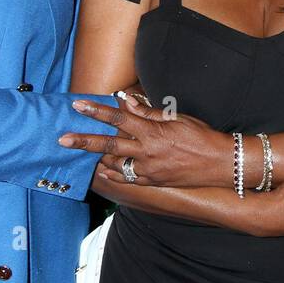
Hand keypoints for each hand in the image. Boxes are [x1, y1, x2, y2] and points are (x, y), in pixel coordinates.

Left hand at [58, 93, 232, 187]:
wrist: (220, 163)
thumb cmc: (201, 136)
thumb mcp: (177, 117)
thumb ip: (149, 112)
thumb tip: (127, 101)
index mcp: (153, 132)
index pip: (119, 118)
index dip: (97, 111)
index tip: (78, 105)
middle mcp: (148, 152)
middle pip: (108, 146)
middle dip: (83, 142)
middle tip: (62, 140)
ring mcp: (149, 170)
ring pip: (115, 165)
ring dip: (96, 159)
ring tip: (81, 153)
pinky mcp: (154, 181)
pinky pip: (127, 178)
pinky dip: (113, 174)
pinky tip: (103, 170)